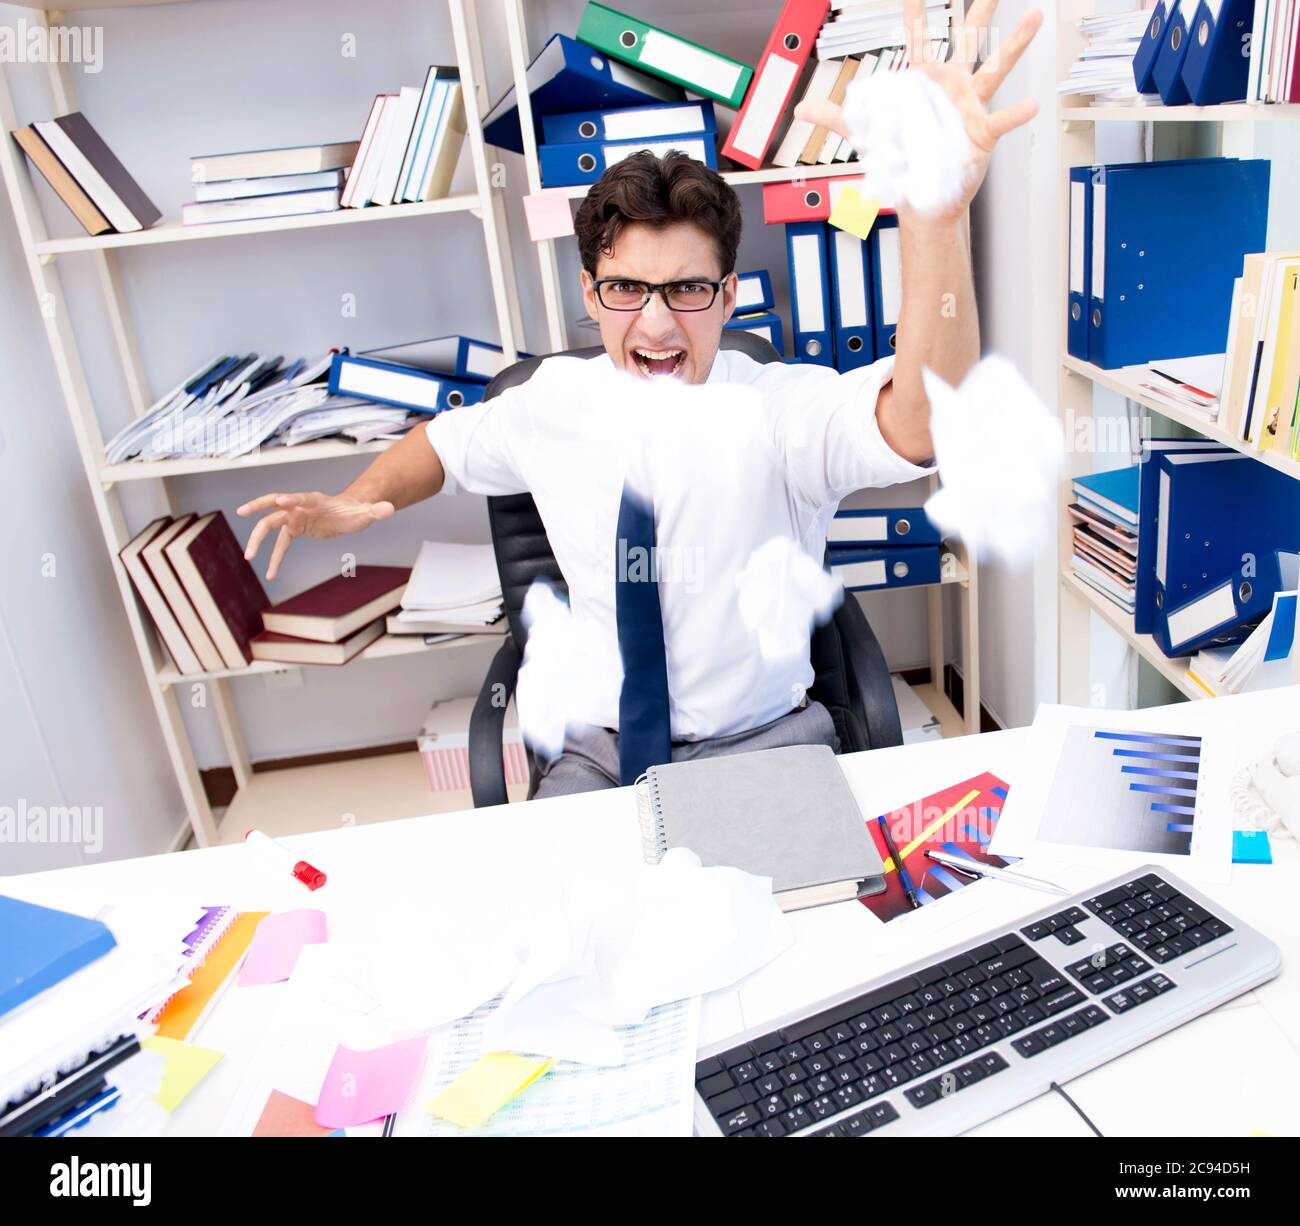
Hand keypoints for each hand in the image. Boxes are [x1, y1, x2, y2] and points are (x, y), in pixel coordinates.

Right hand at [236, 491, 394, 579]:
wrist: (350, 513)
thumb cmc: (357, 511)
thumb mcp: (368, 512)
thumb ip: (377, 510)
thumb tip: (391, 509)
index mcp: (315, 500)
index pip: (301, 497)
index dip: (291, 498)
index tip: (279, 501)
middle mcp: (299, 506)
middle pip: (273, 504)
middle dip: (257, 506)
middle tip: (241, 512)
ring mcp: (294, 517)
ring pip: (270, 526)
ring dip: (258, 540)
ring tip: (248, 558)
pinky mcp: (295, 529)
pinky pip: (280, 545)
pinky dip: (275, 559)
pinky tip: (270, 573)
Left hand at [793, 0, 1042, 222]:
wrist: (922, 195)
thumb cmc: (901, 159)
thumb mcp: (863, 135)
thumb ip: (836, 116)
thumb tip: (801, 107)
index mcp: (924, 81)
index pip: (920, 38)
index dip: (917, 12)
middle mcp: (951, 86)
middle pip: (968, 38)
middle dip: (979, 9)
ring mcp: (970, 106)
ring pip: (995, 67)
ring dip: (1015, 42)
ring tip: (1034, 15)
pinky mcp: (981, 133)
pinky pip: (1002, 120)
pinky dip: (1016, 114)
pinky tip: (1033, 104)